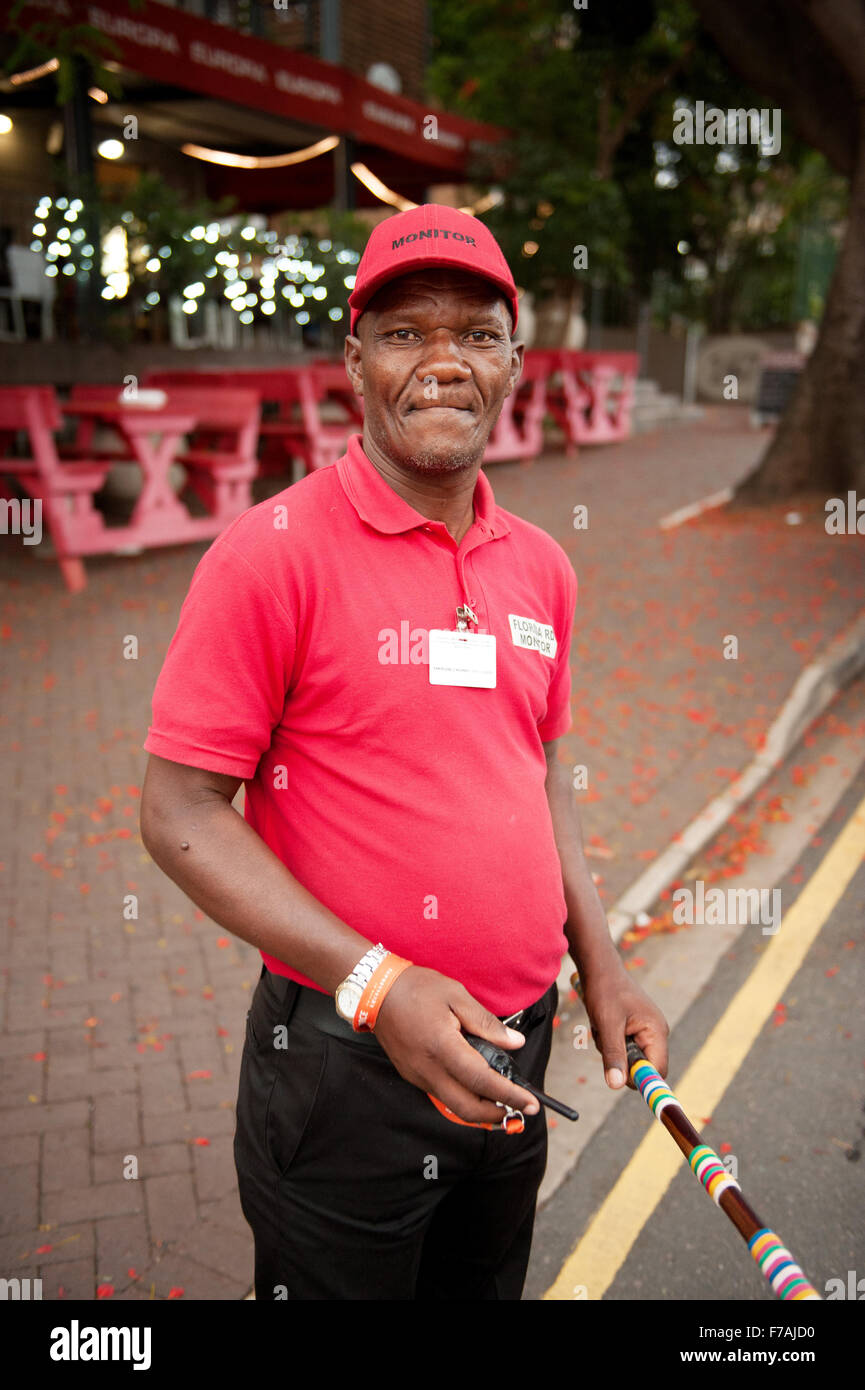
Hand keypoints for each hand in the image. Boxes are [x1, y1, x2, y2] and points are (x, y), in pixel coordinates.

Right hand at [372, 965, 540, 1123]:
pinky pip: (441, 1095)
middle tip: (518, 1108)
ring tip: (501, 1098)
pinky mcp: (411, 1076)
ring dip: (480, 1109)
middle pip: (467, 1109)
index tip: (530, 1104)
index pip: (482, 1081)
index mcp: (443, 1047)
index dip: (509, 1096)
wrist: (376, 990)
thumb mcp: (457, 996)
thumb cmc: (417, 988)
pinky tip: (475, 1085)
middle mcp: (428, 1069)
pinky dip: (463, 1098)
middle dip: (496, 1114)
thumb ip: (487, 1023)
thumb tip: (515, 1043)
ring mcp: (417, 1076)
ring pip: (453, 1106)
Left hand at [578, 959, 668, 1090]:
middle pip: (642, 1066)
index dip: (640, 1078)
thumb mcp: (607, 1025)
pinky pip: (624, 1047)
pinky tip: (604, 1025)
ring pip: (629, 1058)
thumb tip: (617, 1084)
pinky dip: (611, 1042)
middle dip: (621, 1060)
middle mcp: (656, 1033)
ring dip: (612, 1049)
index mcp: (656, 1031)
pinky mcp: (635, 1029)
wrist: (600, 968)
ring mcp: (646, 1031)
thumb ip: (614, 1055)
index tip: (618, 1075)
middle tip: (605, 1039)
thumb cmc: (605, 992)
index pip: (657, 1070)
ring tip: (603, 1027)